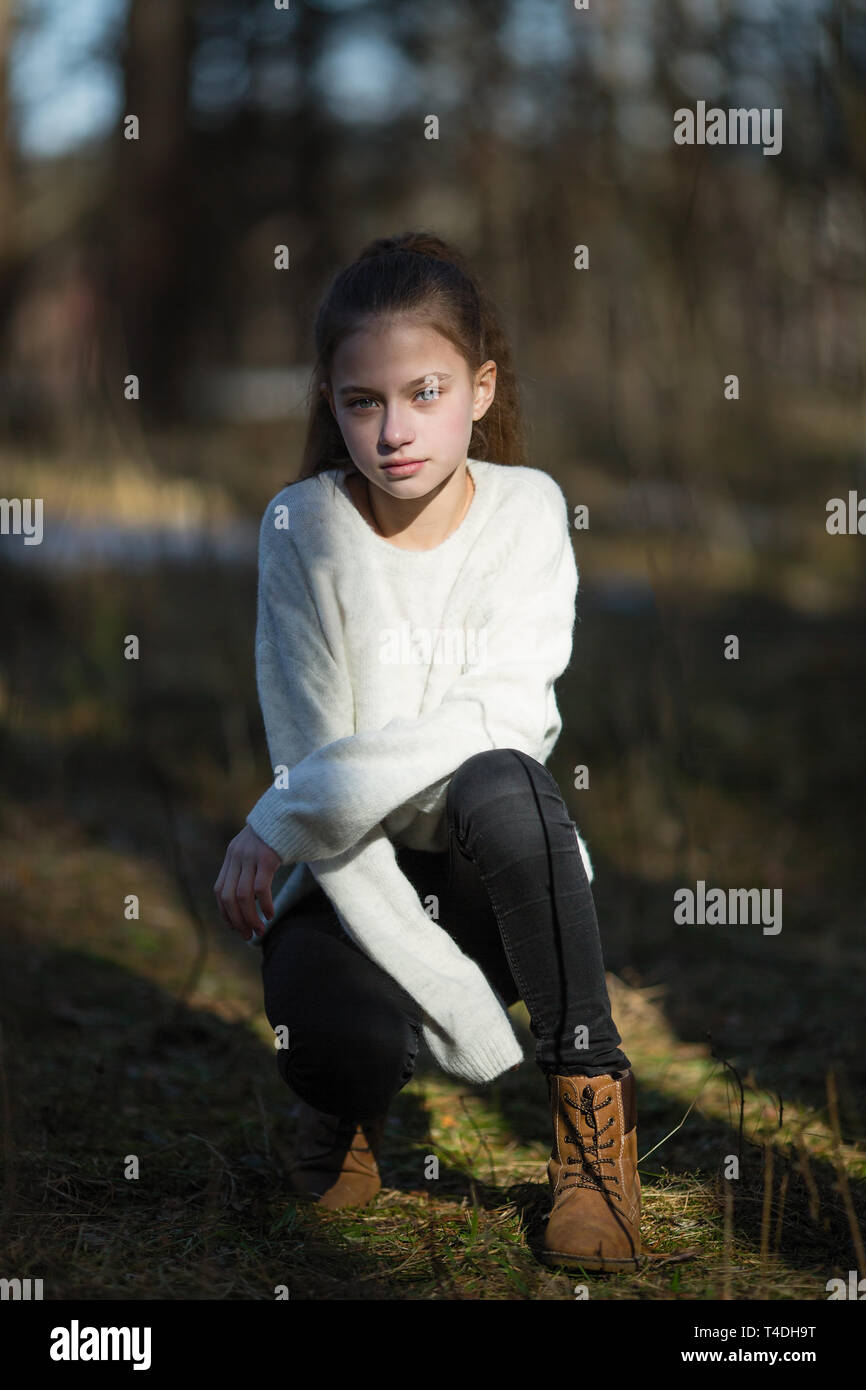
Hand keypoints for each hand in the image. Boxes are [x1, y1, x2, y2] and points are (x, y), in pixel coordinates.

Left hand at [213, 824, 282, 940]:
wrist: (291, 809)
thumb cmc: (278, 834)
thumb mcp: (256, 848)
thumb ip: (249, 866)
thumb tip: (249, 896)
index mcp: (232, 856)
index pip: (219, 891)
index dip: (225, 913)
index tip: (236, 927)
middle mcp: (237, 856)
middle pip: (228, 897)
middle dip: (237, 920)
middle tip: (248, 935)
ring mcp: (251, 856)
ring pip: (242, 896)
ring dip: (250, 918)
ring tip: (260, 931)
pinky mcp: (267, 857)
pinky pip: (260, 888)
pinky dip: (264, 905)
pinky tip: (270, 914)